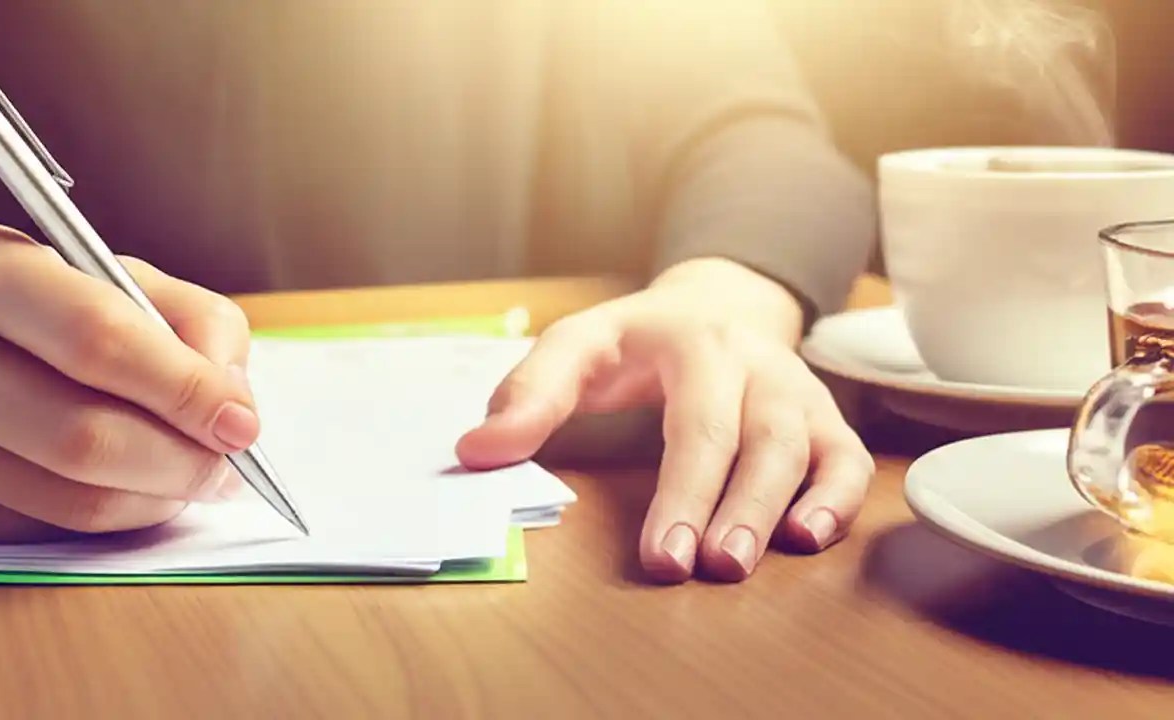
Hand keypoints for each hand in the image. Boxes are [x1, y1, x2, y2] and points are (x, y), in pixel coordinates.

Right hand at [0, 223, 257, 542]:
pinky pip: (48, 532)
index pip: (97, 339)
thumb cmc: (45, 307)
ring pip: (74, 501)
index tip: (241, 423)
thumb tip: (233, 406)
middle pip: (86, 437)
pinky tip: (129, 487)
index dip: (185, 389)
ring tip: (192, 476)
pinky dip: (114, 519)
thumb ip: (194, 321)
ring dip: (160, 498)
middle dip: (184, 461)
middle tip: (228, 465)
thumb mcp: (115, 278)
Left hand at [456, 258, 873, 582]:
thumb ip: (529, 394)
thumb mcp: (576, 344)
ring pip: (808, 448)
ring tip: (746, 563)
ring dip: (782, 510)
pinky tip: (808, 538)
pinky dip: (840, 500)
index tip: (660, 558)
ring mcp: (795, 390)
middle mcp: (755, 363)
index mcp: (694, 342)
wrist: (714, 304)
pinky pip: (847, 459)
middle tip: (702, 569)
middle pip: (759, 437)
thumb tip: (475, 450)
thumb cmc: (636, 339)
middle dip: (734, 508)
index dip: (682, 492)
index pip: (696, 420)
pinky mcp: (822, 419)